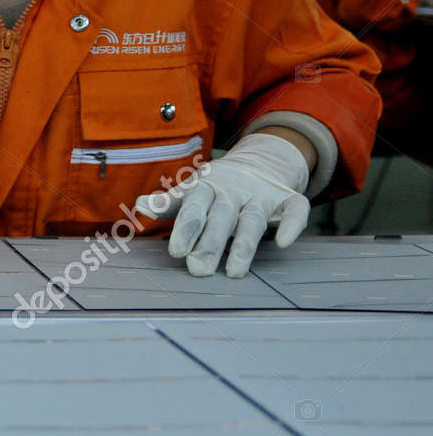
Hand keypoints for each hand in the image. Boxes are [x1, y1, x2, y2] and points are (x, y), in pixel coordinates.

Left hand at [134, 133, 309, 278]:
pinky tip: (282, 243)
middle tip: (198, 269)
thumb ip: (169, 203)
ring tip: (234, 272)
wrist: (258, 163)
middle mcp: (233, 190)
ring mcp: (261, 195)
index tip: (176, 252)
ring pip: (252, 220)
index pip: (194, 207)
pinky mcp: (287, 200)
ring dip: (244, 245)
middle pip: (221, 217)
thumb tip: (140, 206)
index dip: (186, 228)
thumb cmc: (215, 189)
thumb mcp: (191, 191)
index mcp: (206, 186)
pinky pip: (295, 209)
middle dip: (210, 243)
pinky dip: (292, 224)